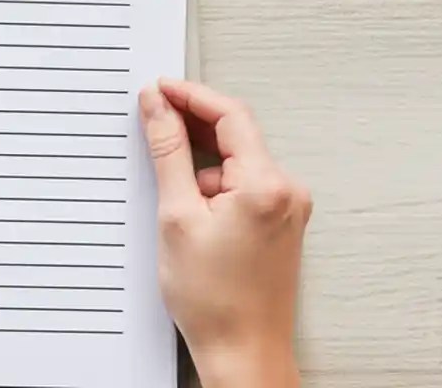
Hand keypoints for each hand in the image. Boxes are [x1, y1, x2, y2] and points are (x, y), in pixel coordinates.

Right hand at [139, 79, 310, 387]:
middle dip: (193, 125)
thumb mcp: (177, 216)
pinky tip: (188, 209)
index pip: (230, 115)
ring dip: (201, 161)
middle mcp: (286, 191)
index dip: (190, 95)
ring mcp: (287, 208)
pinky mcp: (280, 223)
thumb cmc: (215, 302)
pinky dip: (214, 186)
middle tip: (154, 119)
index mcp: (267, 184)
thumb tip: (159, 109)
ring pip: (236, 162)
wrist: (243, 353)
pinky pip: (244, 185)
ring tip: (168, 188)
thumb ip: (168, 153)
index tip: (161, 89)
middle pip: (236, 135)